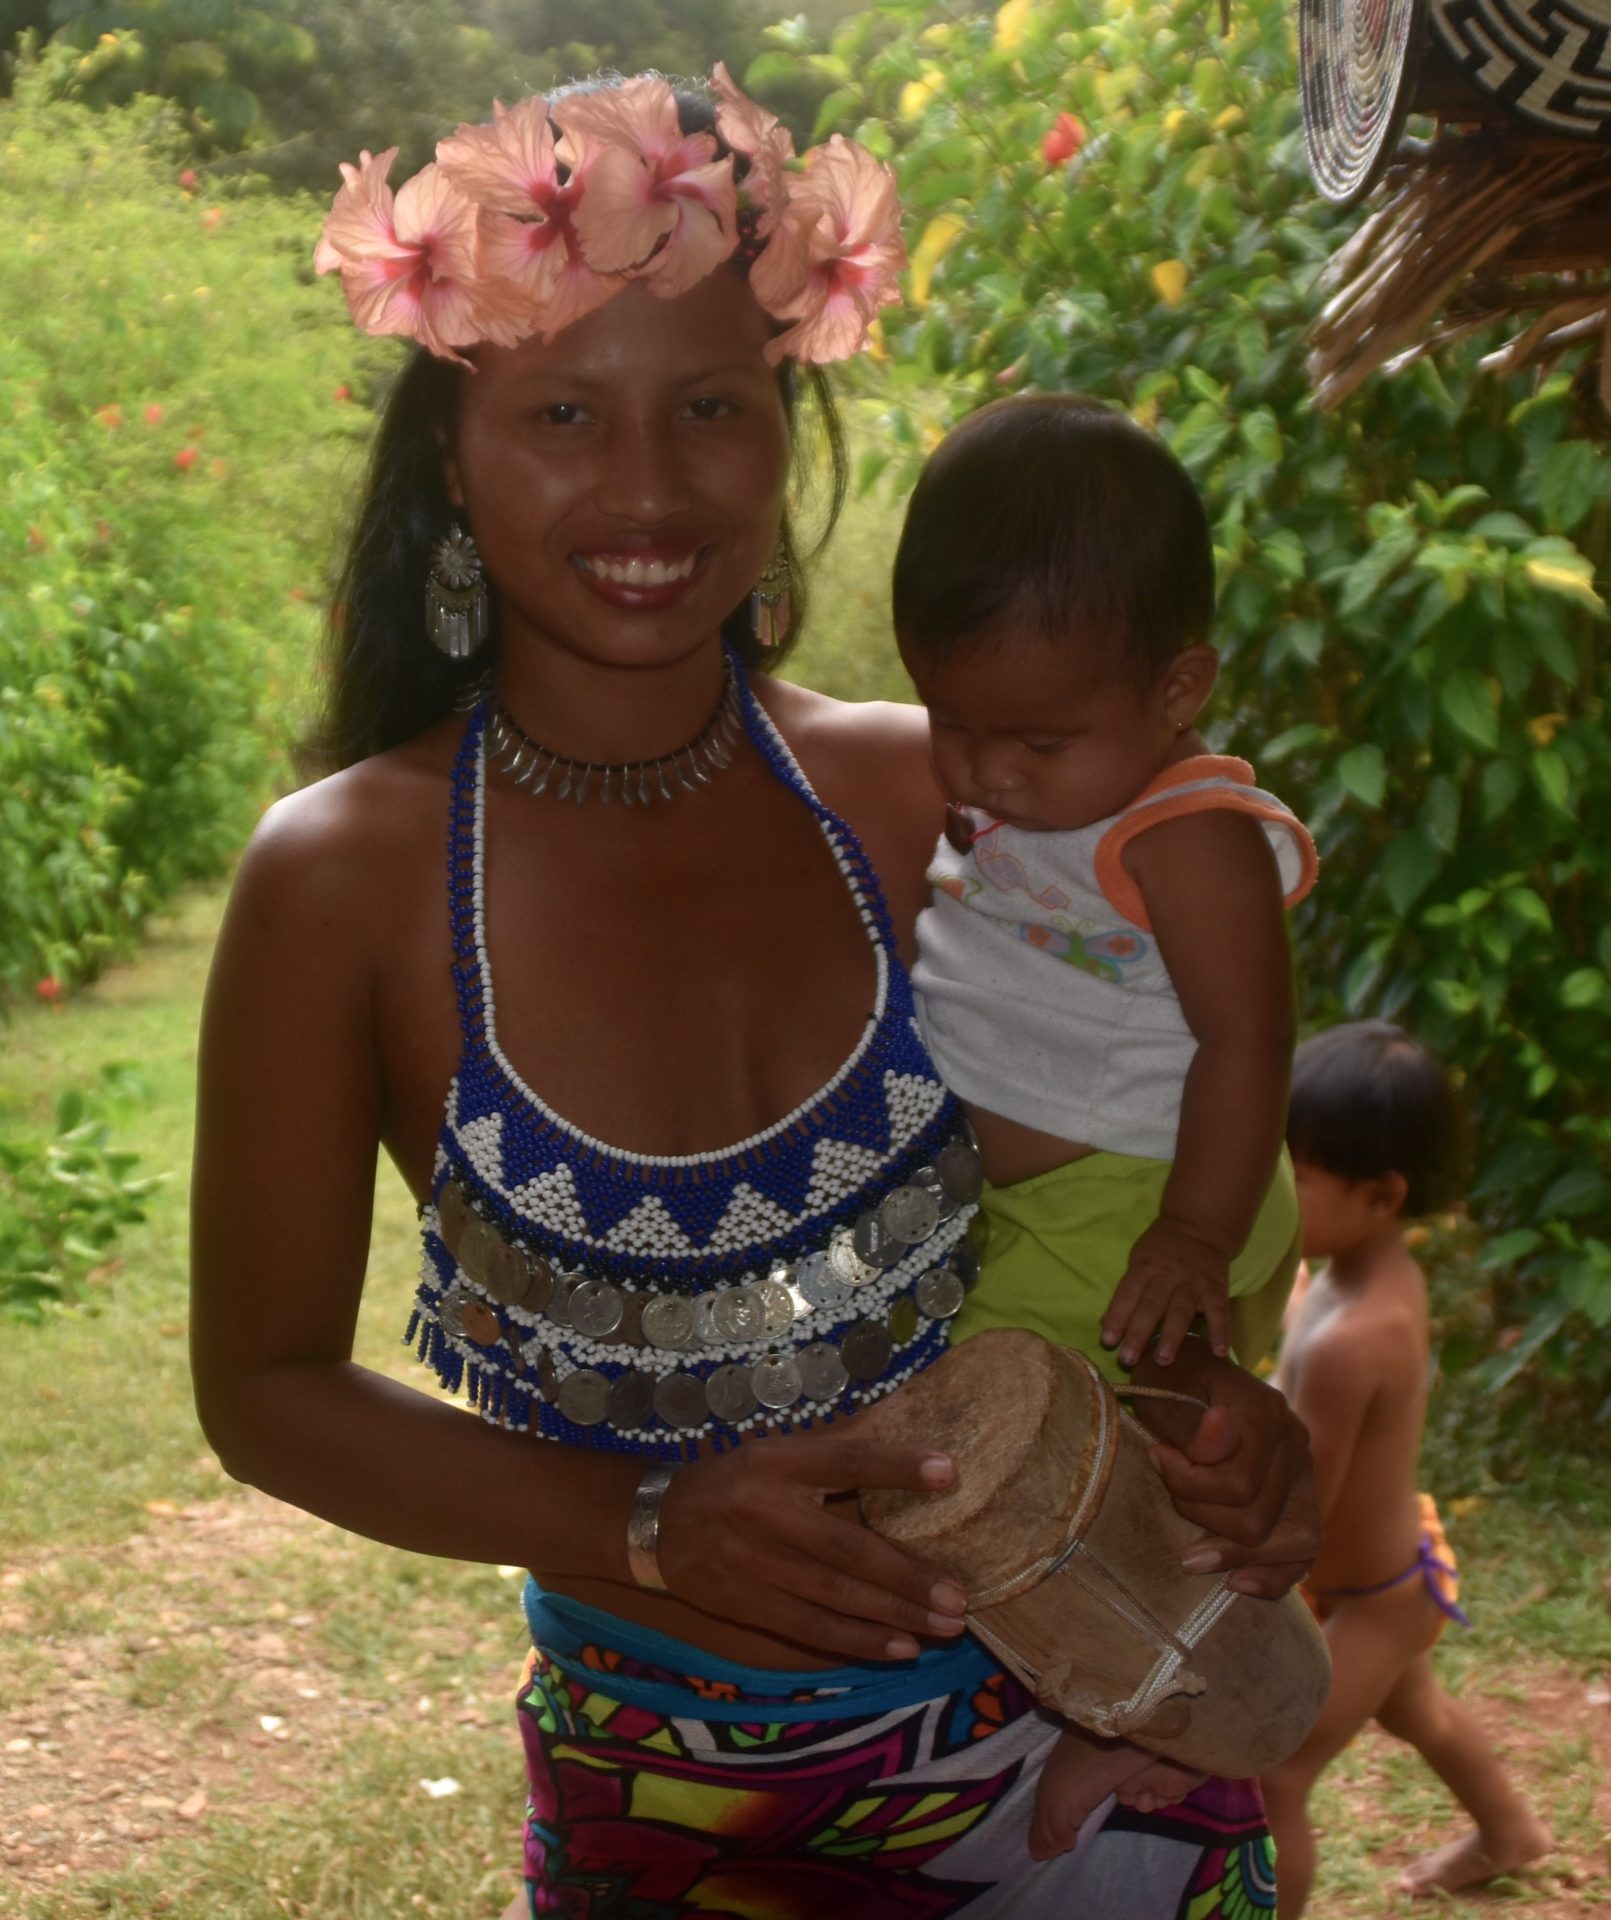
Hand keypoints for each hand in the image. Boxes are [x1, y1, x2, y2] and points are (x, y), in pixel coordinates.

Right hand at [654, 1424, 970, 1662]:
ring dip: (895, 1615)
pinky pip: (811, 1629)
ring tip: (946, 1626)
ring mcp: (754, 1564)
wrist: (659, 1526)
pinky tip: (900, 1649)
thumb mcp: (777, 1450)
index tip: (949, 1470)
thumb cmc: (735, 1480)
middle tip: (960, 1596)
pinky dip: (858, 1641)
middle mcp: (766, 1511)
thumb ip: (837, 1444)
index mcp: (778, 1462)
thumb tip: (903, 1414)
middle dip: (906, 1576)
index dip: (895, 1465)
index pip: (844, 1459)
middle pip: (846, 1547)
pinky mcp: (747, 1605)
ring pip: (835, 1596)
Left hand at [1101, 1217, 1231, 1367]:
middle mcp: (1167, 1276)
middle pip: (1150, 1306)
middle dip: (1138, 1333)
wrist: (1199, 1225)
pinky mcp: (1215, 1289)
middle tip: (1128, 1359)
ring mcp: (1192, 1283)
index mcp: (1144, 1268)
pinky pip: (1219, 1311)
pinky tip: (1219, 1351)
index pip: (1127, 1294)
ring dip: (1172, 1336)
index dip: (1116, 1317)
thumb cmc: (1161, 1249)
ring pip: (1180, 1311)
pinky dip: (1221, 1331)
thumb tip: (1105, 1325)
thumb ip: (1127, 1292)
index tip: (1107, 1341)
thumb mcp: (1139, 1261)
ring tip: (1163, 1360)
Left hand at [1130, 1337, 1319, 1598]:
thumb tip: (1220, 1434)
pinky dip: (1272, 1576)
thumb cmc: (1170, 1379)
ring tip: (1191, 1551)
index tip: (1157, 1456)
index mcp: (1266, 1411)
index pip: (1238, 1484)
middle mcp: (1296, 1442)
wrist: (1187, 1372)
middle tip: (1168, 1488)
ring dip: (1233, 1552)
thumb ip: (1188, 1421)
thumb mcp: (1164, 1386)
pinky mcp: (1301, 1499)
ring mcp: (1303, 1473)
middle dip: (1200, 1516)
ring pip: (1293, 1544)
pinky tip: (1236, 1582)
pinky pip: (1304, 1554)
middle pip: (1257, 1519)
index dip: (1188, 1486)